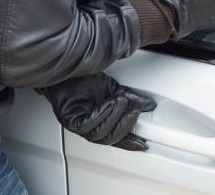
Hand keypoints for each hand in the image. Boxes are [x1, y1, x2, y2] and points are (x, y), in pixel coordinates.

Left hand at [36, 72, 155, 150]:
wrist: (66, 70)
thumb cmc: (83, 81)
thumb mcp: (112, 89)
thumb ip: (130, 98)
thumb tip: (148, 104)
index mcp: (99, 123)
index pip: (115, 138)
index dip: (129, 143)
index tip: (142, 144)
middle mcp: (88, 128)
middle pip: (109, 139)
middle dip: (124, 127)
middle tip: (134, 112)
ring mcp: (77, 125)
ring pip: (99, 133)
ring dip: (113, 118)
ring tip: (121, 102)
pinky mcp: (69, 119)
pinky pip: (87, 124)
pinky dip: (101, 114)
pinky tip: (108, 103)